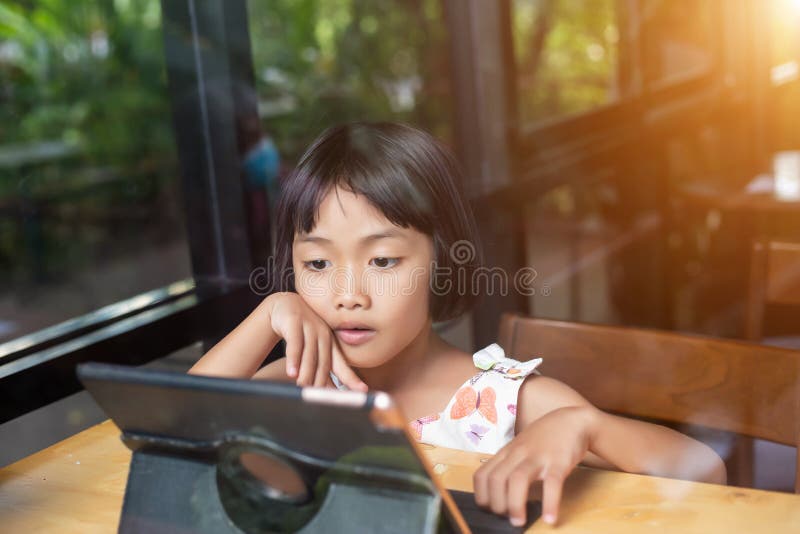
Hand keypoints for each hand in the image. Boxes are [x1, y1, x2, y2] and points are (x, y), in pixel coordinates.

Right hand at [266, 292, 367, 390]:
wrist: (286, 307)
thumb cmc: (303, 333)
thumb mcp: (313, 350)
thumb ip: (320, 370)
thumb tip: (328, 394)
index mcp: (331, 344)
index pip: (342, 365)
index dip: (352, 379)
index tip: (363, 391)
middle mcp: (324, 335)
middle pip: (324, 363)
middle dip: (321, 382)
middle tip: (317, 398)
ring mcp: (311, 327)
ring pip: (310, 355)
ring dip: (306, 373)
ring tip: (302, 387)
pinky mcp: (295, 323)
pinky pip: (295, 345)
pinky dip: (293, 360)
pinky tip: (292, 373)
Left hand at [473, 405, 596, 526]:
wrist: (572, 420)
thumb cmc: (544, 438)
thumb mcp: (520, 448)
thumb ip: (509, 465)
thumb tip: (498, 493)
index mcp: (507, 452)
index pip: (482, 475)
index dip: (482, 496)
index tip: (490, 509)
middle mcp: (518, 453)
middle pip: (496, 479)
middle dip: (496, 504)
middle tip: (506, 518)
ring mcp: (538, 456)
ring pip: (517, 479)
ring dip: (515, 504)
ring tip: (519, 522)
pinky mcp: (559, 462)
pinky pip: (552, 483)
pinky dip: (549, 503)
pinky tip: (550, 518)